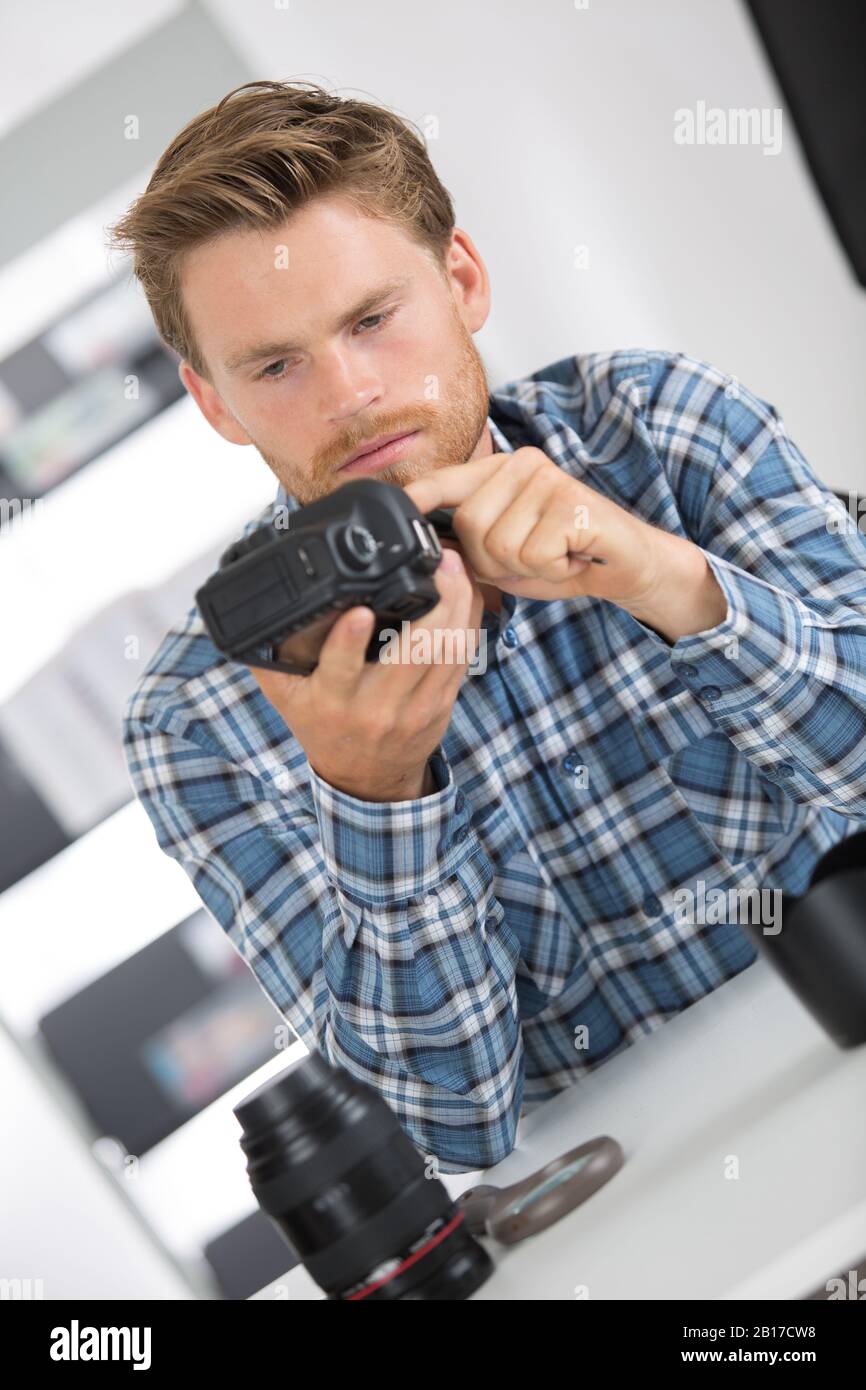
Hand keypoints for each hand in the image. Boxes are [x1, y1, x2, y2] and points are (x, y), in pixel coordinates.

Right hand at [248, 547, 483, 800]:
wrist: (365, 779)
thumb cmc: (324, 727)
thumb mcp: (287, 698)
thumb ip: (271, 656)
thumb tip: (254, 607)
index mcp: (333, 700)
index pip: (341, 669)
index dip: (348, 640)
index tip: (359, 611)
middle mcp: (377, 705)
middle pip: (415, 650)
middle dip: (434, 601)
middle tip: (438, 560)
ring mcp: (415, 706)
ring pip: (447, 650)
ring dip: (458, 603)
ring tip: (455, 564)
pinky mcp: (442, 703)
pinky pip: (462, 657)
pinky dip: (468, 620)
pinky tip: (466, 590)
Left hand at [404, 447, 668, 610]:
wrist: (626, 564)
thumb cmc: (563, 556)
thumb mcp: (505, 553)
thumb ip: (471, 544)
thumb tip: (433, 551)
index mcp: (501, 471)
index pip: (447, 481)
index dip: (418, 495)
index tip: (391, 502)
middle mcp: (522, 463)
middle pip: (470, 526)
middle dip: (495, 561)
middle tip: (534, 556)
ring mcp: (548, 478)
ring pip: (500, 545)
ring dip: (528, 568)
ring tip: (555, 555)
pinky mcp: (572, 503)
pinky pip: (533, 554)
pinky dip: (554, 570)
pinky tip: (573, 556)